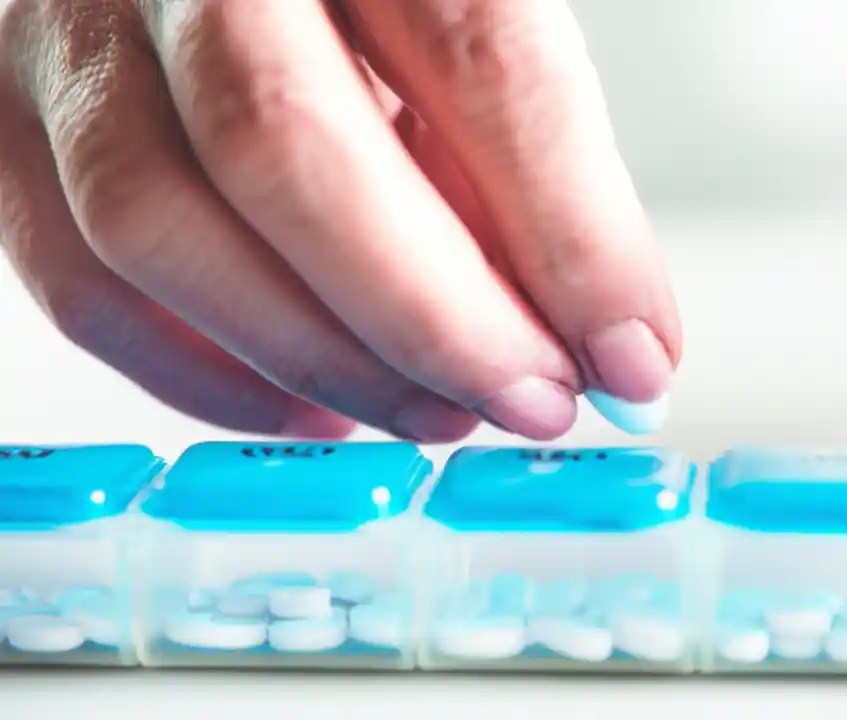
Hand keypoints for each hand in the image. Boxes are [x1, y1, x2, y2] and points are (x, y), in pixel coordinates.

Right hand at [0, 0, 678, 440]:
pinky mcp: (8, 117)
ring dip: (323, 358)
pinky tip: (316, 403)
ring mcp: (65, 26)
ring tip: (438, 411)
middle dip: (431, 317)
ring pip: (155, 222)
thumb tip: (606, 336)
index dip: (567, 228)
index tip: (631, 353)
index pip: (476, 53)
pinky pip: (77, 279)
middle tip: (531, 399)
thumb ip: (527, 158)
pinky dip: (207, 376)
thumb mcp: (467, 26)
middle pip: (283, 141)